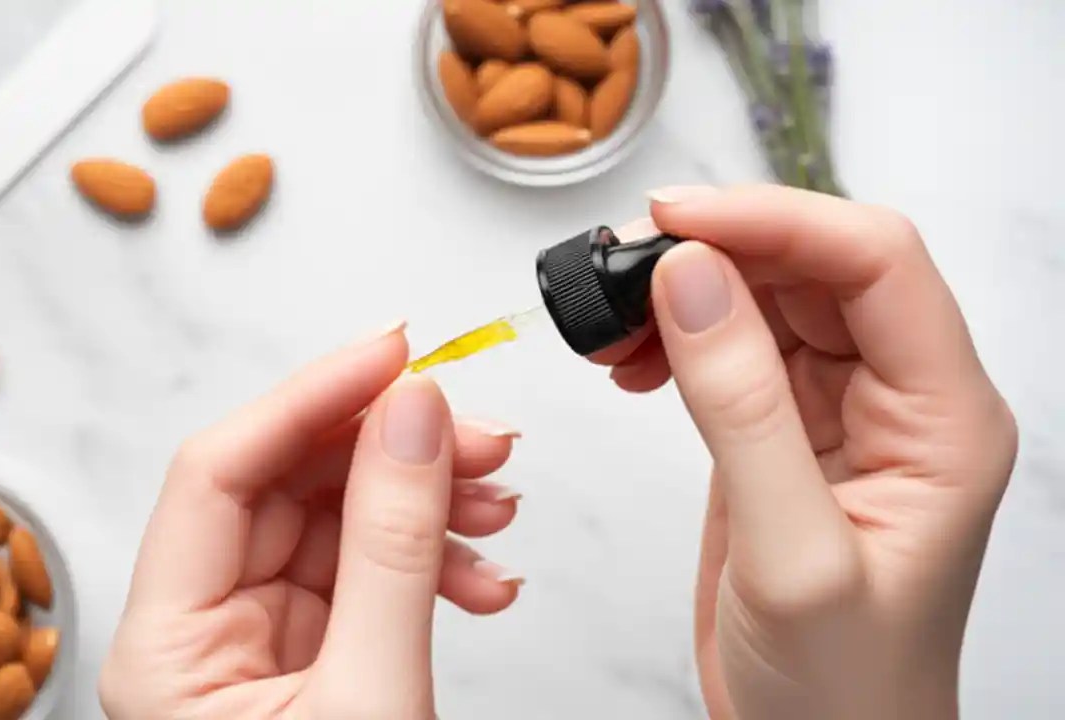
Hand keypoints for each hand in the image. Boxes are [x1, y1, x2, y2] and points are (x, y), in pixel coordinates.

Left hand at [99, 326, 523, 718]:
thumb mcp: (370, 697)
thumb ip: (392, 554)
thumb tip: (411, 421)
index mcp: (165, 650)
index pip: (217, 472)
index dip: (309, 398)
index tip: (393, 357)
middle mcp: (197, 636)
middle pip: (285, 486)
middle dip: (393, 451)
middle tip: (476, 435)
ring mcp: (255, 645)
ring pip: (338, 523)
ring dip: (426, 505)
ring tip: (495, 507)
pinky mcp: (312, 658)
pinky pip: (368, 574)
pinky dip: (431, 562)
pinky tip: (480, 574)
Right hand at [598, 185, 1016, 719]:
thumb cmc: (841, 687)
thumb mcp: (789, 554)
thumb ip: (741, 407)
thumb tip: (690, 279)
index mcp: (944, 421)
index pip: (876, 263)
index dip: (775, 220)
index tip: (675, 220)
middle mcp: (903, 400)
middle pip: (819, 265)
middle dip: (717, 248)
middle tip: (621, 262)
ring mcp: (842, 412)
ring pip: (769, 297)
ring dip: (688, 289)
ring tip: (613, 321)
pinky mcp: (784, 431)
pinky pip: (734, 346)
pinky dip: (676, 336)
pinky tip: (633, 359)